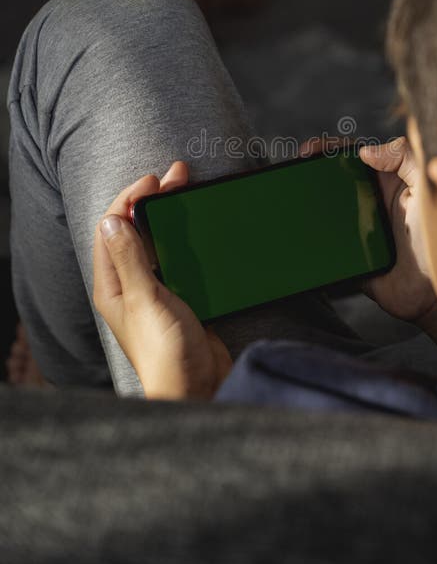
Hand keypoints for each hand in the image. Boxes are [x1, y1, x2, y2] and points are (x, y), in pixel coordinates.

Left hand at [93, 162, 231, 399]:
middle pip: (135, 230)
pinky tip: (200, 228)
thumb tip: (110, 220)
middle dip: (152, 200)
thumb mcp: (146, 299)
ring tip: (187, 192)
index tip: (152, 181)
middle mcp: (130, 285)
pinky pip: (178, 259)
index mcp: (113, 285)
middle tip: (176, 176)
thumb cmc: (165, 352)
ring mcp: (155, 290)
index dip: (129, 200)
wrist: (197, 387)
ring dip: (170, 216)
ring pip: (158, 242)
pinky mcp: (180, 297)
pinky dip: (186, 238)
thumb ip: (129, 260)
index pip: (112, 228)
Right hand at [299, 137, 435, 322]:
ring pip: (324, 216)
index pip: (353, 157)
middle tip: (286, 176)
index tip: (306, 152)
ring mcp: (360, 234)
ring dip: (303, 210)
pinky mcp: (351, 263)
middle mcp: (371, 205)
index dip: (328, 150)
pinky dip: (306, 247)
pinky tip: (288, 240)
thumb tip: (365, 150)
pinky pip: (324, 251)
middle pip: (332, 183)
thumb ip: (405, 159)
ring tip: (279, 205)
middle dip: (308, 176)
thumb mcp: (430, 187)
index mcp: (388, 183)